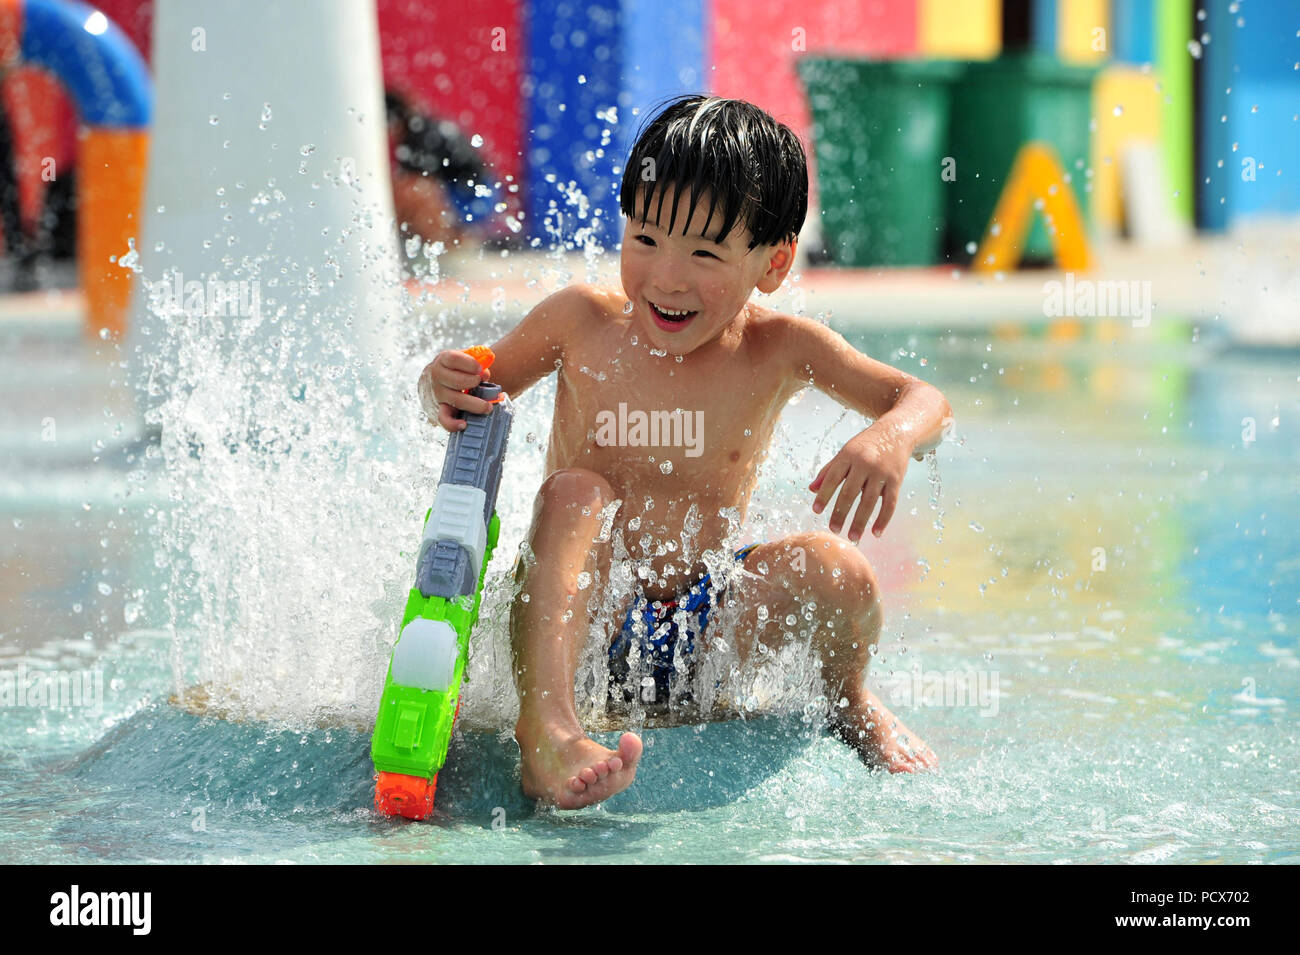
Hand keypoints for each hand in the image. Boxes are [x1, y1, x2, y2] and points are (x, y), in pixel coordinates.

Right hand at [417, 349, 494, 431]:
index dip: (469, 364)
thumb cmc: (454, 369)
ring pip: (456, 400)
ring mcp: (438, 395)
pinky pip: (444, 419)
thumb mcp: (461, 358)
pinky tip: (464, 424)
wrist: (430, 383)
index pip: (453, 359)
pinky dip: (453, 424)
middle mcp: (437, 377)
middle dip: (473, 382)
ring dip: (474, 404)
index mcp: (443, 360)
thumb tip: (485, 372)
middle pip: (457, 381)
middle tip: (481, 383)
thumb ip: (476, 360)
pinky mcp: (438, 410)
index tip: (480, 369)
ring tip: (488, 407)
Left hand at [808, 426, 909, 540]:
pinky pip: (890, 503)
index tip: (815, 511)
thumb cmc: (865, 445)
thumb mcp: (845, 452)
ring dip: (860, 521)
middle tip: (833, 529)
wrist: (896, 432)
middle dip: (841, 513)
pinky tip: (876, 533)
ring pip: (869, 501)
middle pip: (850, 492)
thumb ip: (828, 470)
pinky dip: (883, 519)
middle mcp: (865, 464)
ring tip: (853, 537)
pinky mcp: (896, 480)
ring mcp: (882, 472)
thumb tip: (812, 490)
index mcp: (848, 455)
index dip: (824, 495)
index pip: (833, 478)